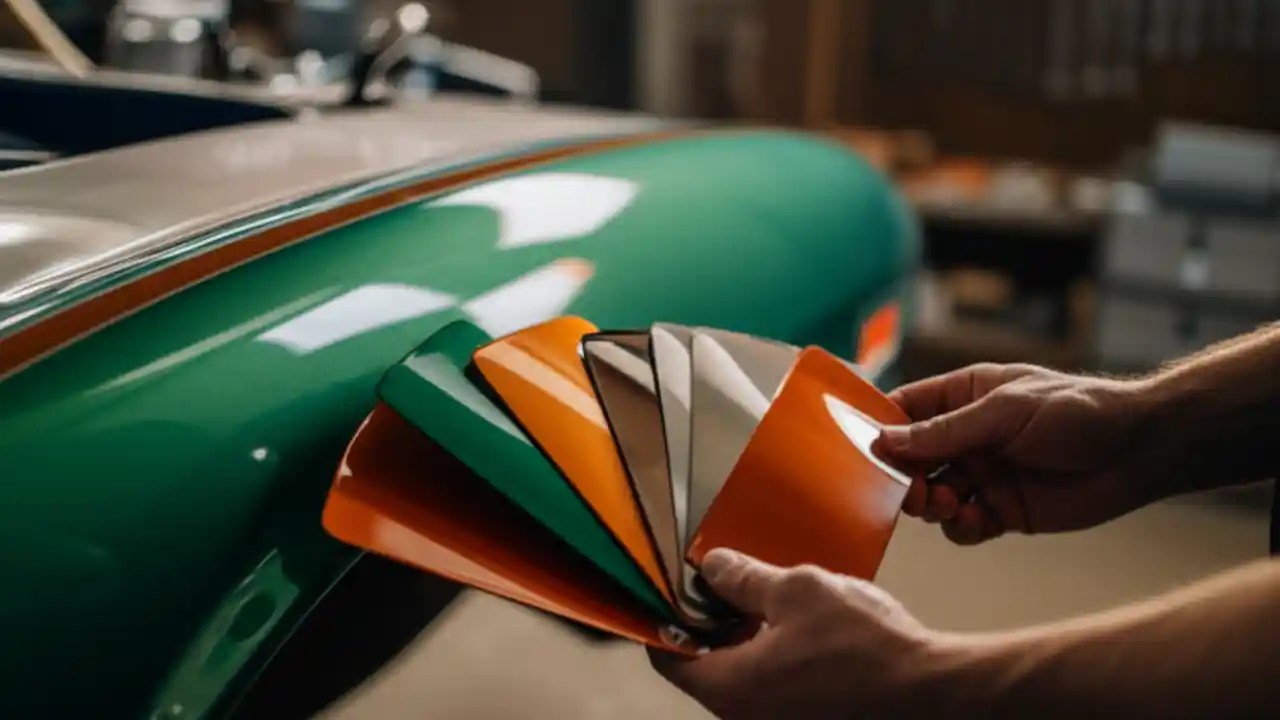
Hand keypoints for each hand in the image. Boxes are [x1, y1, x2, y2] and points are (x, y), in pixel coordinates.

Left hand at [650, 549, 962, 719]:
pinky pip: (775, 689)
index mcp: (731, 688)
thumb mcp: (797, 591)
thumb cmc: (867, 646)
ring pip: (744, 677)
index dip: (666, 619)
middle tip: (727, 585)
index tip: (674, 591)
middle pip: (706, 667)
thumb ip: (744, 579)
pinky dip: (776, 658)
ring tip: (771, 600)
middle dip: (713, 624)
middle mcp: (747, 717)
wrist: (933, 692)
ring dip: (748, 639)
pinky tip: (802, 629)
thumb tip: (713, 568)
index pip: (669, 658)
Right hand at [877, 363, 1161, 544]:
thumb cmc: (1076, 411)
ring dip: (929, 504)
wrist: (1138, 451)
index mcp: (962, 398)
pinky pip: (962, 526)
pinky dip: (959, 527)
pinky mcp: (1001, 510)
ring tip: (947, 503)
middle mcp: (966, 437)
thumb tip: (885, 440)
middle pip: (910, 460)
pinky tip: (974, 519)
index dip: (880, 429)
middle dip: (902, 476)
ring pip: (931, 496)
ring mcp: (982, 475)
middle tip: (910, 490)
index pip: (904, 411)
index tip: (860, 450)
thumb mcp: (1003, 411)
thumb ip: (944, 431)